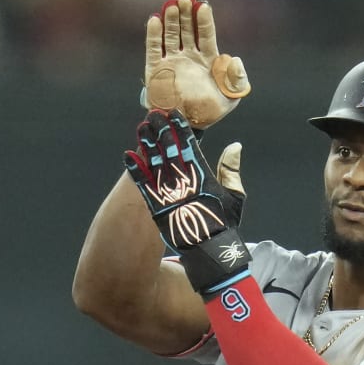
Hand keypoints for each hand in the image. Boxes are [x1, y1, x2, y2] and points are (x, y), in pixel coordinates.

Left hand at [125, 109, 250, 294]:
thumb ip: (231, 169)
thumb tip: (235, 146)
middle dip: (161, 130)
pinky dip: (135, 169)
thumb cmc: (224, 224)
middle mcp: (184, 181)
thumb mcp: (234, 195)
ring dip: (146, 143)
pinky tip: (128, 155)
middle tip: (153, 114)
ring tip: (141, 127)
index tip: (173, 114)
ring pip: (154, 162)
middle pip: (169, 149)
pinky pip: (142, 184)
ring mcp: (168, 193)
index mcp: (203, 175)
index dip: (180, 128)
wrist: (209, 251)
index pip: (189, 145)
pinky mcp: (156, 206)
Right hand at [144, 0, 250, 128]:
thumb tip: (235, 59)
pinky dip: (153, 34)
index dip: (204, 20)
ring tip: (171, 5)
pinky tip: (154, 20)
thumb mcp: (231, 96)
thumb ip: (236, 78)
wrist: (188, 126)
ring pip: (170, 35)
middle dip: (186, 14)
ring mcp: (172, 61)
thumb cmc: (211, 111)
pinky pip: (154, 48)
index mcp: (208, 59)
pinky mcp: (156, 68)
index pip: (205, 34)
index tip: (204, 6)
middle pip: (187, 30)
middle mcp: (189, 56)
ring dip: (170, 20)